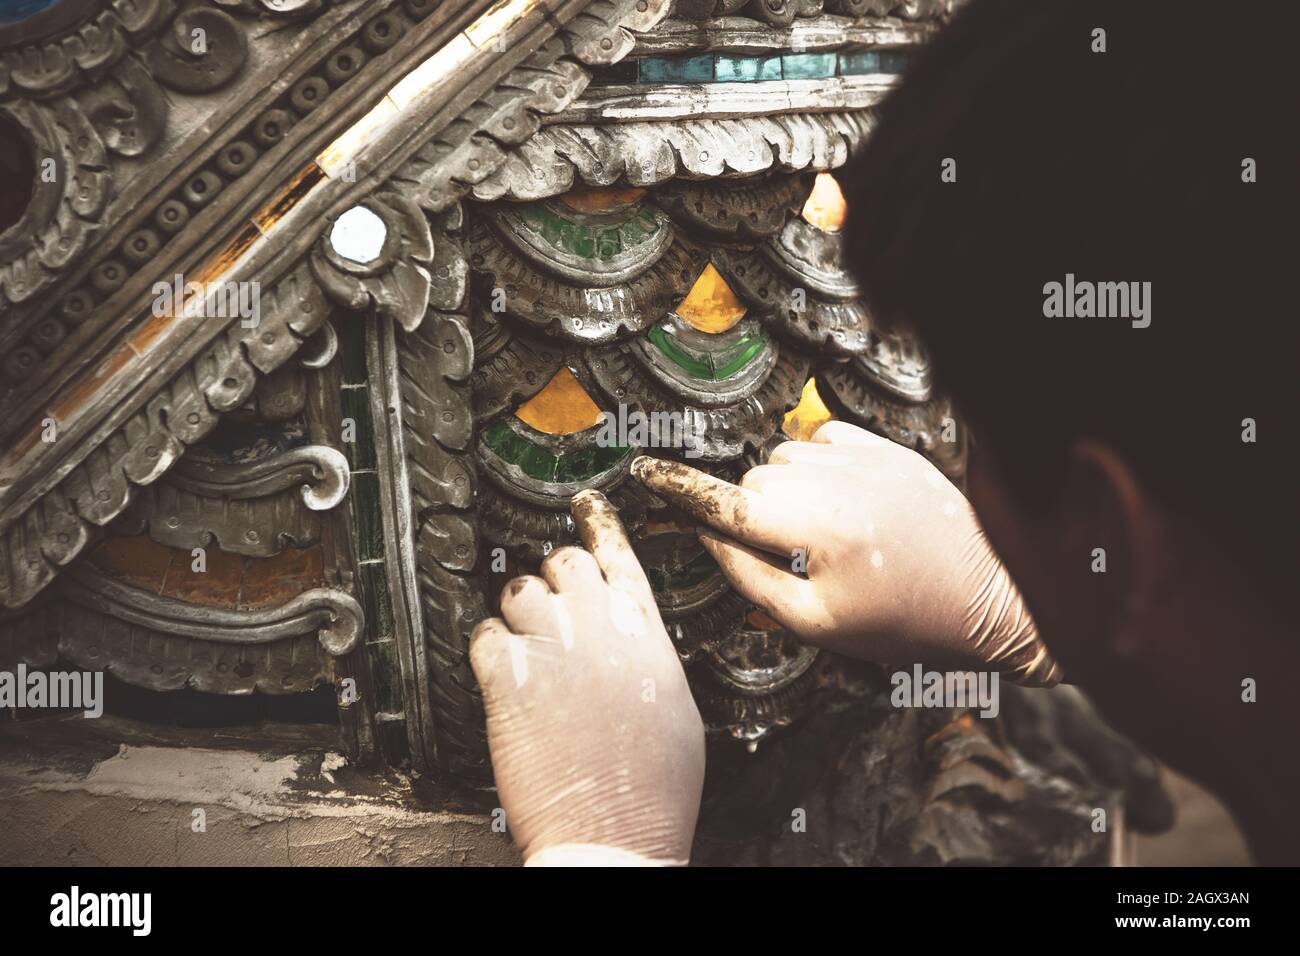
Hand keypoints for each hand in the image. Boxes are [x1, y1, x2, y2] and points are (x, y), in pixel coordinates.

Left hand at [468, 489, 704, 865]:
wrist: (615, 830)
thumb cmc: (653, 786)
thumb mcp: (674, 706)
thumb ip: (645, 657)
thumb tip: (629, 643)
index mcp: (645, 634)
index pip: (619, 558)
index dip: (599, 526)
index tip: (587, 506)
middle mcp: (600, 629)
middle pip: (565, 563)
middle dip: (555, 579)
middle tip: (551, 606)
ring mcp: (554, 649)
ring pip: (519, 590)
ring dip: (518, 612)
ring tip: (524, 643)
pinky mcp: (510, 678)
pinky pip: (484, 636)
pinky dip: (488, 648)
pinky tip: (500, 671)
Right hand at [631, 421, 1061, 685]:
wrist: (990, 592)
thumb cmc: (905, 619)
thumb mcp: (816, 622)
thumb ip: (751, 577)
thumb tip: (711, 536)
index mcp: (814, 529)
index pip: (725, 503)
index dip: (678, 489)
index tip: (643, 471)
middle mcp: (834, 479)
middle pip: (752, 481)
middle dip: (757, 516)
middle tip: (796, 558)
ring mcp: (862, 455)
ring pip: (783, 457)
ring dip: (787, 489)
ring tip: (829, 535)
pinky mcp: (883, 444)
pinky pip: (820, 439)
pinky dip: (818, 466)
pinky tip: (845, 502)